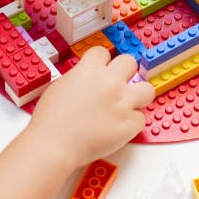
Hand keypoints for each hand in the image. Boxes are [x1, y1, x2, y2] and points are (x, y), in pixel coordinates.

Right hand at [27, 47, 154, 167]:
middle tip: (118, 84)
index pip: (103, 52)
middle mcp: (109, 83)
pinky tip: (119, 127)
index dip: (101, 62)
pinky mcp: (128, 125)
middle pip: (129, 62)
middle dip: (124, 72)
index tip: (101, 69)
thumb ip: (79, 78)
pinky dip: (131, 123)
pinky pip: (141, 119)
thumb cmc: (50, 121)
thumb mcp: (59, 86)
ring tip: (129, 104)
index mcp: (89, 70)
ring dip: (138, 96)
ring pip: (147, 90)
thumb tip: (87, 80)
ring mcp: (122, 103)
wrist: (53, 146)